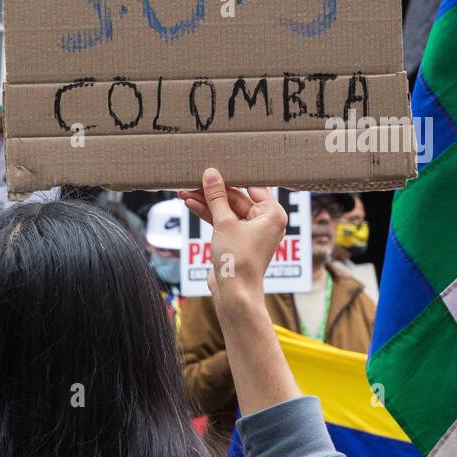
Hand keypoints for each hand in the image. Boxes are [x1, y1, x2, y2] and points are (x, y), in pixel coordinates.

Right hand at [178, 170, 286, 314]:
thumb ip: (217, 196)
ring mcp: (250, 231)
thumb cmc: (238, 259)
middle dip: (213, 190)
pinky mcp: (237, 240)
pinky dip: (208, 214)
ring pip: (227, 209)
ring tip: (184, 191)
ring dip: (206, 201)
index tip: (218, 163)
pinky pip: (223, 221)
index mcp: (272, 213)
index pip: (253, 185)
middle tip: (193, 178)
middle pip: (237, 197)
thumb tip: (211, 174)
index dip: (234, 175)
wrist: (234, 293)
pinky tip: (190, 203)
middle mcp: (264, 221)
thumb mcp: (224, 222)